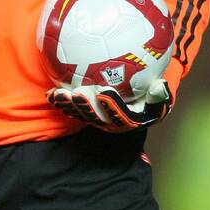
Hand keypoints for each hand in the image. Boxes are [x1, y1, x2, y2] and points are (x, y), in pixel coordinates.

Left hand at [47, 79, 172, 131]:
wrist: (138, 98)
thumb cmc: (149, 96)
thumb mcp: (159, 97)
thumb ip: (159, 94)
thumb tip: (159, 86)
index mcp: (128, 120)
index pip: (120, 115)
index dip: (112, 106)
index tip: (105, 92)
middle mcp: (110, 122)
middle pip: (96, 116)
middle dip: (86, 106)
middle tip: (77, 93)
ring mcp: (96, 119)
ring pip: (81, 114)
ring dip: (69, 105)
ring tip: (59, 94)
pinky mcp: (84, 113)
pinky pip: (71, 109)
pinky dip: (61, 102)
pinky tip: (50, 93)